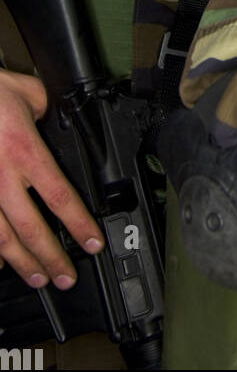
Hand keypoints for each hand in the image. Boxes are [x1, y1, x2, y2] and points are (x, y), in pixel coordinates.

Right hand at [0, 69, 103, 288]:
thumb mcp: (29, 92)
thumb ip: (47, 111)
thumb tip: (59, 119)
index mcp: (24, 151)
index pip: (59, 195)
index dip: (78, 224)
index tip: (92, 243)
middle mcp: (1, 176)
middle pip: (30, 227)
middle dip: (51, 257)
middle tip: (66, 277)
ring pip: (1, 237)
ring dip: (22, 262)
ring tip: (38, 279)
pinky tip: (0, 264)